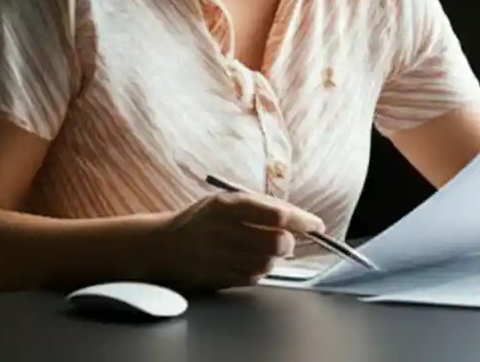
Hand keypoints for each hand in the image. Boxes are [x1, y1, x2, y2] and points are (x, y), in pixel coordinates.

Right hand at [153, 191, 324, 289]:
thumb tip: (301, 220)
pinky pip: (253, 278)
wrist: (164, 245)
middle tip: (285, 239)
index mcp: (228, 206)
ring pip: (268, 264)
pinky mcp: (218, 278)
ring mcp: (220, 258)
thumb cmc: (204, 219)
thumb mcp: (227, 201)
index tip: (316, 225)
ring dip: (273, 258)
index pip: (277, 215)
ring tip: (262, 249)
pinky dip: (258, 270)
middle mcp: (224, 232)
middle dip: (288, 242)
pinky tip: (247, 260)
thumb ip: (262, 207)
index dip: (302, 221)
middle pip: (277, 243)